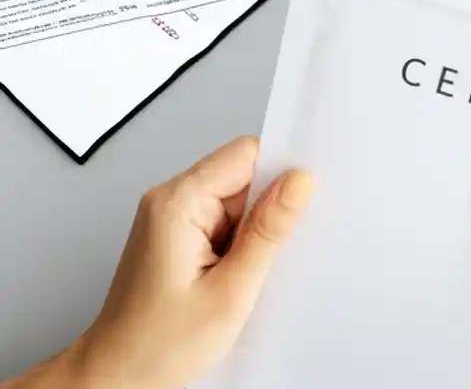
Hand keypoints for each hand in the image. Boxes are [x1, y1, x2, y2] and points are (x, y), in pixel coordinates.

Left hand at [2, 136, 311, 388]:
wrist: (116, 379)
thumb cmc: (157, 346)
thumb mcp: (231, 290)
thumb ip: (268, 231)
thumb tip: (300, 182)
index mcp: (178, 203)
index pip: (246, 154)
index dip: (282, 172)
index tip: (305, 201)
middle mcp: (170, 202)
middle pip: (244, 176)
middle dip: (270, 211)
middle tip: (269, 257)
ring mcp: (173, 219)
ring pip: (239, 202)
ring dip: (254, 234)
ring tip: (244, 276)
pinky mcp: (179, 237)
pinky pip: (226, 223)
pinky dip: (241, 247)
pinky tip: (237, 278)